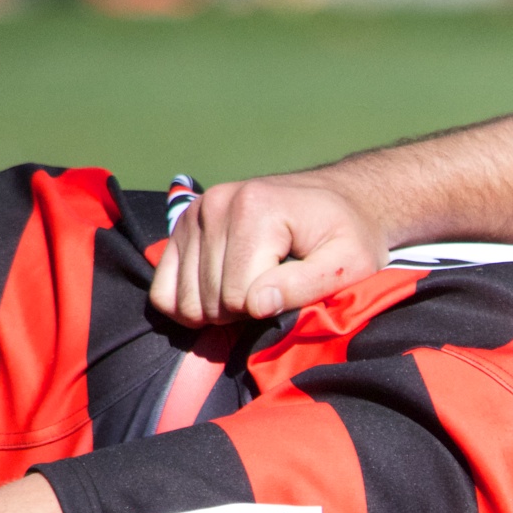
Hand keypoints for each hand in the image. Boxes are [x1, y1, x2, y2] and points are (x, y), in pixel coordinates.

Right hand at [148, 172, 384, 324]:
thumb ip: (305, 285)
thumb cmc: (349, 234)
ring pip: (186, 300)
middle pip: (211, 300)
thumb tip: (256, 306)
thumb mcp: (349, 263)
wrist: (339, 199)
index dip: (266, 312)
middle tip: (274, 294)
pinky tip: (218, 298)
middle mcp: (216, 204)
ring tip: (251, 290)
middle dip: (242, 313)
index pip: (238, 297)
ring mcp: (195, 213)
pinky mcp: (183, 226)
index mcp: (255, 210)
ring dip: (218, 311)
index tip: (291, 293)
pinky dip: (187, 304)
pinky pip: (164, 288)